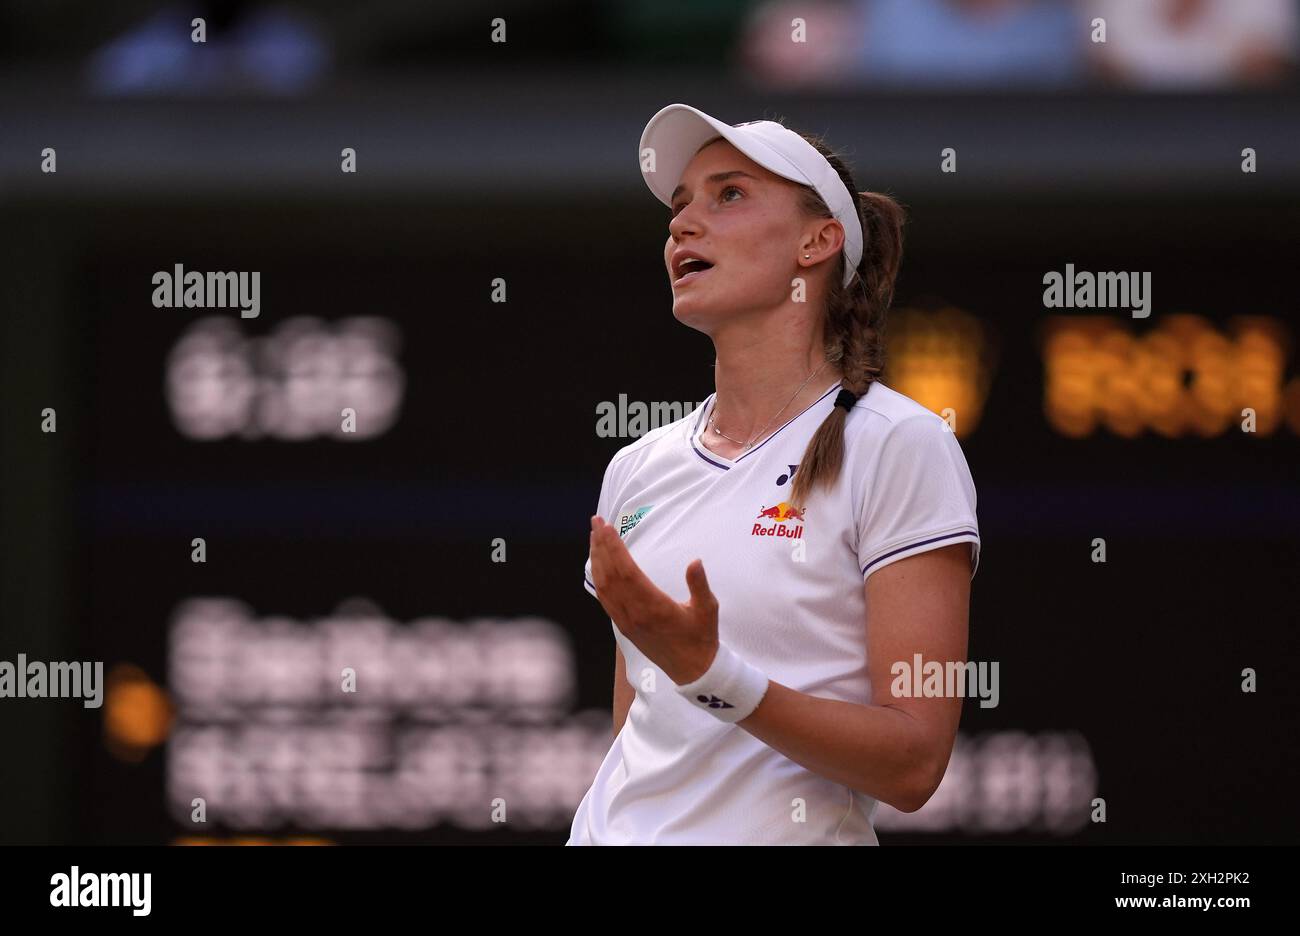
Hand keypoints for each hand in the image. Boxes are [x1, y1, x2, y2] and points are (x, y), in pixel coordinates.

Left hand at [588, 514, 719, 685]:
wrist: (692, 670)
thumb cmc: (702, 638)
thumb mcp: (707, 610)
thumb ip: (699, 585)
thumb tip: (695, 561)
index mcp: (654, 607)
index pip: (627, 571)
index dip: (615, 548)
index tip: (608, 527)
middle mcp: (634, 614)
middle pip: (610, 574)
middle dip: (600, 546)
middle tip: (596, 522)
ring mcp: (626, 621)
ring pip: (603, 585)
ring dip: (597, 559)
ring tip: (594, 536)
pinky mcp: (624, 625)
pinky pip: (605, 598)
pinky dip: (598, 577)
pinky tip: (598, 563)